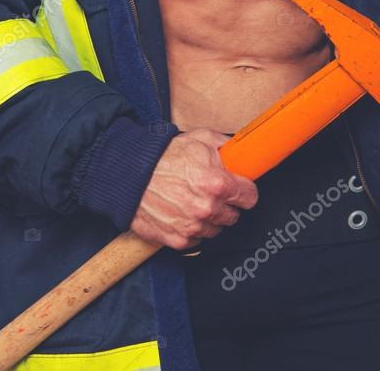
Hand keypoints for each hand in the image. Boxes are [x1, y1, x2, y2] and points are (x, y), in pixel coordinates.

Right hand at [129, 128, 258, 249]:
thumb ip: (226, 146)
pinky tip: (182, 212)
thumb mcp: (200, 139)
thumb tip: (241, 152)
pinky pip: (198, 240)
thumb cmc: (163, 156)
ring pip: (216, 229)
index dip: (244, 191)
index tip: (239, 189)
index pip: (250, 198)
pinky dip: (193, 229)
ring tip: (193, 200)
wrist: (130, 174)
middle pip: (234, 215)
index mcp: (217, 184)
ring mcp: (193, 227)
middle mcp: (207, 208)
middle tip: (210, 191)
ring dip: (209, 218)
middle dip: (225, 203)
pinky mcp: (179, 240)